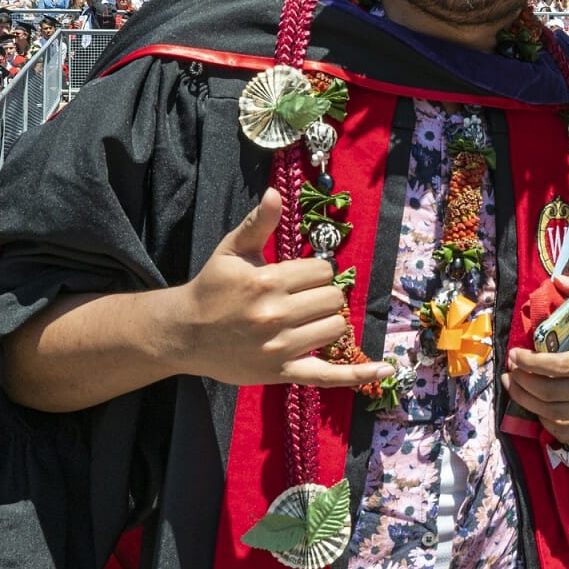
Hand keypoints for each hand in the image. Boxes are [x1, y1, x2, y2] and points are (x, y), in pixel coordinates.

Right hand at [159, 188, 389, 389]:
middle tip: (301, 298)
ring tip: (306, 319)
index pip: (322, 271)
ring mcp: (281, 347)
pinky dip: (358, 373)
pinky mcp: (282, 373)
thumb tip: (275, 192)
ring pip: (335, 327)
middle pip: (333, 298)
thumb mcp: (232, 250)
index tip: (298, 276)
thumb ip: (258, 223)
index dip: (315, 271)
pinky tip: (385, 368)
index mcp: (268, 281)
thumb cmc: (212, 287)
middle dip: (322, 294)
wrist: (184, 333)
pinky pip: (329, 375)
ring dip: (329, 321)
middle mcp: (276, 315)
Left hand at [503, 274, 568, 447]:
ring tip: (515, 386)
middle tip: (510, 370)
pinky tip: (538, 408)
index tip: (514, 355)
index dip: (530, 363)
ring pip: (555, 414)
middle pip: (551, 393)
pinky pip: (567, 431)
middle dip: (522, 382)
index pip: (558, 367)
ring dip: (527, 402)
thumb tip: (558, 278)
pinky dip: (547, 422)